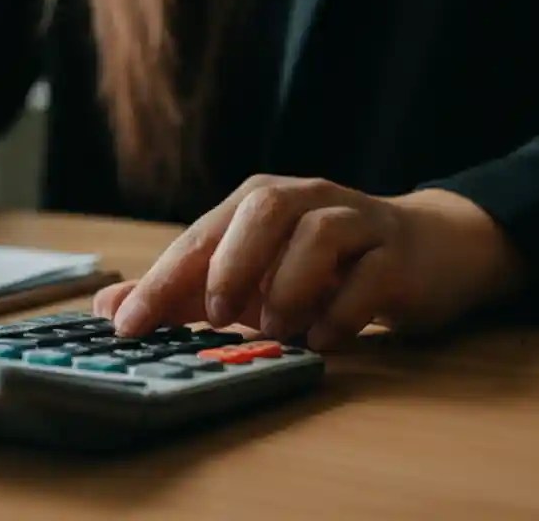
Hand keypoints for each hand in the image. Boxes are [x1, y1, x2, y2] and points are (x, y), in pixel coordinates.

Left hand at [94, 175, 522, 349]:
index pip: (203, 233)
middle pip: (263, 208)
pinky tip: (325, 339)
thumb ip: (182, 293)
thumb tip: (112, 310)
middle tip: (218, 316)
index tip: (129, 323)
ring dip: (290, 286)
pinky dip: (343, 312)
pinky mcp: (399, 256)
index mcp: (260, 202)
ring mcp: (358, 223)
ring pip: (321, 233)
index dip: (162, 278)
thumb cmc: (322, 266)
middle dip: (233, 263)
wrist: (426, 252)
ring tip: (278, 328)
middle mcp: (307, 199)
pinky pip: (371, 277)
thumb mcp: (247, 277)